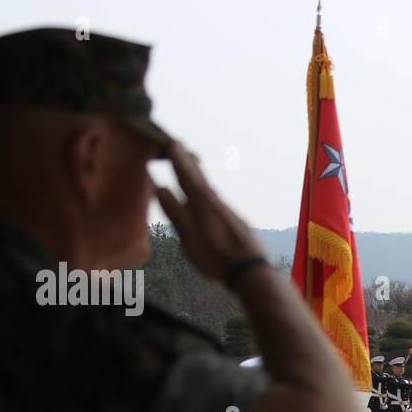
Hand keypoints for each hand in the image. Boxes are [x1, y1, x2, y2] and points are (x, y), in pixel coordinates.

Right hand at [155, 142, 266, 282]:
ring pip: (208, 187)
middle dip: (187, 161)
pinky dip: (207, 189)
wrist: (251, 270)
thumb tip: (160, 189)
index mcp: (201, 203)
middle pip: (198, 177)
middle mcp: (216, 202)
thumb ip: (175, 212)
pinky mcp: (235, 219)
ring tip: (191, 163)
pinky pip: (216, 198)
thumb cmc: (216, 257)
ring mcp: (227, 210)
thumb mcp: (189, 238)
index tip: (170, 142)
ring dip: (198, 174)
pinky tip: (207, 194)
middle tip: (178, 145)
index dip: (177, 159)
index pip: (185, 175)